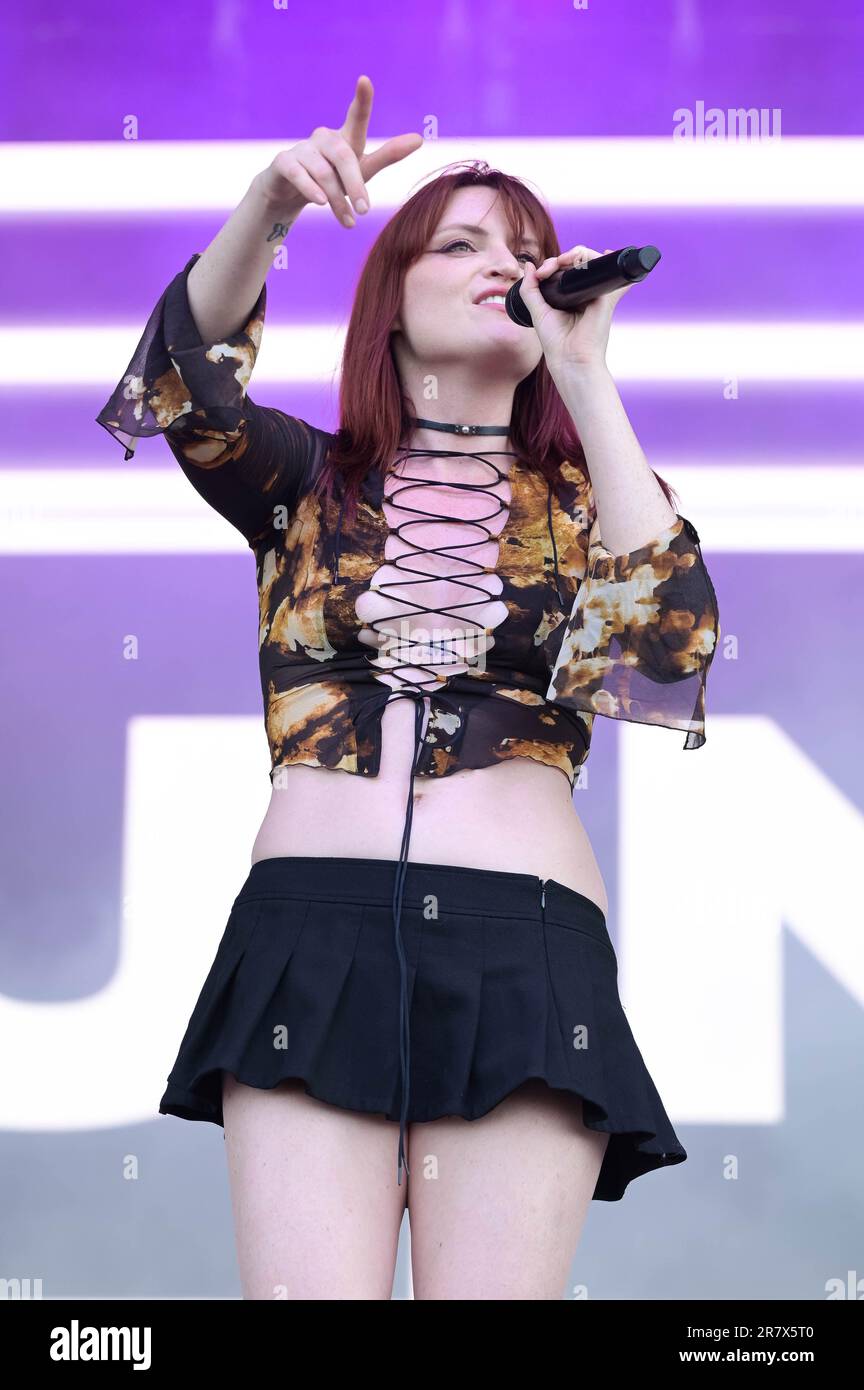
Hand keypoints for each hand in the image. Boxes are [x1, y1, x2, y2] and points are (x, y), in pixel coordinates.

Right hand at [260, 75, 423, 225]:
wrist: (290, 194)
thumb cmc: (334, 179)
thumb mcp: (362, 170)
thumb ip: (387, 155)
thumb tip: (420, 138)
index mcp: (344, 139)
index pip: (356, 117)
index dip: (361, 100)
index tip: (365, 80)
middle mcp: (323, 139)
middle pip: (344, 155)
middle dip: (355, 184)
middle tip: (365, 210)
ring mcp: (302, 149)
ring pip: (323, 172)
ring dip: (336, 200)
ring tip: (348, 222)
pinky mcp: (283, 162)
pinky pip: (298, 174)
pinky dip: (310, 189)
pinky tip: (320, 204)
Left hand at [516, 245, 632, 371]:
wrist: (569, 359)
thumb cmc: (556, 341)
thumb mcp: (538, 311)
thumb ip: (530, 288)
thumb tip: (530, 264)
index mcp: (569, 296)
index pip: (562, 270)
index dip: (551, 265)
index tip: (539, 274)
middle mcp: (584, 293)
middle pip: (576, 263)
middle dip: (560, 258)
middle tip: (548, 269)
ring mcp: (596, 294)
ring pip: (591, 261)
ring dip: (577, 253)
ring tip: (563, 261)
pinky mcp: (606, 297)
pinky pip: (613, 273)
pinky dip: (612, 260)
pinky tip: (607, 253)